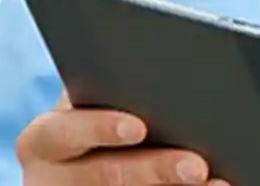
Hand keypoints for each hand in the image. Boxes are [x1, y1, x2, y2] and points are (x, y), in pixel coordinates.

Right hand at [16, 91, 230, 185]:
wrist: (74, 172)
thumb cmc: (95, 127)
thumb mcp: (88, 110)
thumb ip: (116, 96)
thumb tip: (166, 84)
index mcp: (44, 139)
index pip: (65, 131)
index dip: (101, 128)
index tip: (138, 127)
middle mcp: (51, 178)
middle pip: (104, 175)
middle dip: (154, 169)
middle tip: (195, 166)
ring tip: (215, 185)